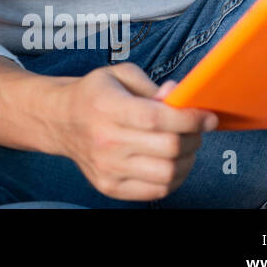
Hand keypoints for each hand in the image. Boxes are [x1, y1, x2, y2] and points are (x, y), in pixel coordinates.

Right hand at [45, 63, 216, 200]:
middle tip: (195, 129)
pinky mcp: (109, 186)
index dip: (190, 119)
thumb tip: (179, 97)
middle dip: (193, 138)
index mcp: (107, 106)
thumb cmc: (94, 94)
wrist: (60, 120)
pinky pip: (156, 191)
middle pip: (168, 148)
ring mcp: (107, 167)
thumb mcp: (119, 75)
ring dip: (186, 160)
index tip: (207, 117)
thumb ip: (152, 86)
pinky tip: (170, 162)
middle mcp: (105, 139)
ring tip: (183, 146)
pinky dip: (172, 178)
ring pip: (167, 173)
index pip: (158, 119)